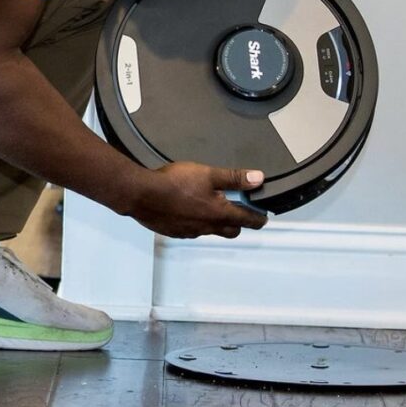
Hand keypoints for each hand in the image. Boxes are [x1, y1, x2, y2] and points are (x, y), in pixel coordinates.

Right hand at [126, 163, 267, 238]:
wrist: (142, 195)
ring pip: (211, 231)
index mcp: (219, 213)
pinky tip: (187, 210)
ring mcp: (191, 232)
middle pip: (231, 230)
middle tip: (238, 209)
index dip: (258, 218)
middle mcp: (208, 227)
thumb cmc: (176, 183)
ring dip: (216, 222)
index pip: (247, 220)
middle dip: (238, 222)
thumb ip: (233, 178)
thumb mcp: (208, 174)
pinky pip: (193, 230)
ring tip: (209, 206)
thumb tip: (258, 179)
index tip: (263, 216)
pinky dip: (196, 222)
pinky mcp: (176, 232)